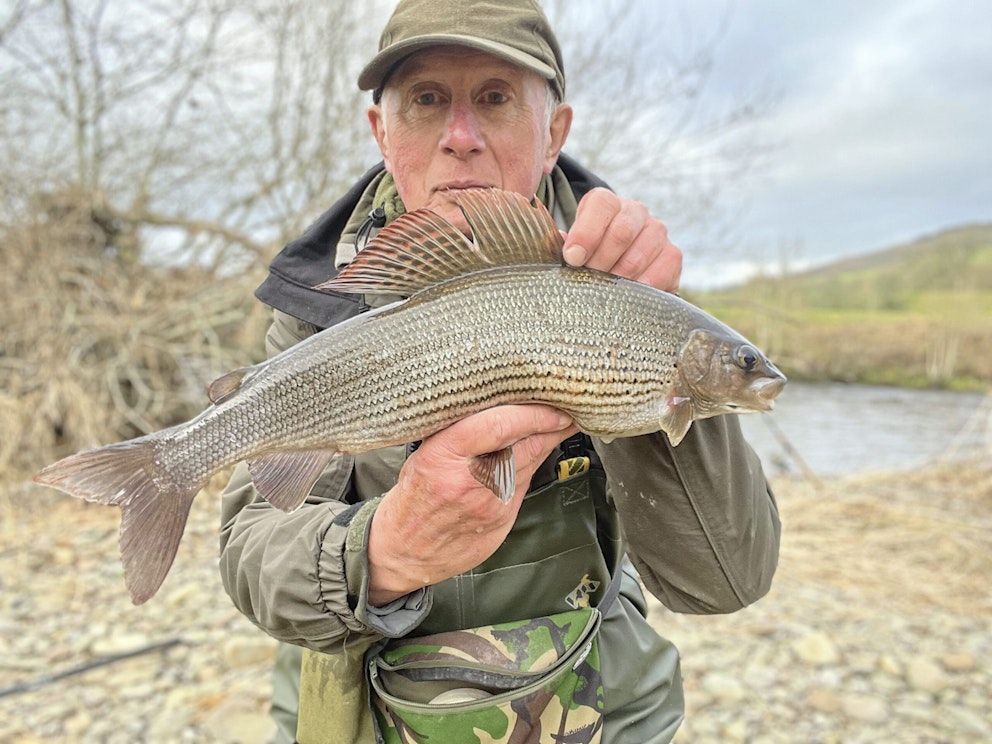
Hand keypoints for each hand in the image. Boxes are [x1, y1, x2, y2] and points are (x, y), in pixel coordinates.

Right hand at [366, 404, 577, 605]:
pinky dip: (533, 465)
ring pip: (531, 463)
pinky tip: (538, 452)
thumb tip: (501, 405)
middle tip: (568, 406)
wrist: (405, 549)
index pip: (499, 425)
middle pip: (524, 444)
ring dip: (547, 442)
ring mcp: (490, 504)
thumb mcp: (426, 453)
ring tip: (560, 423)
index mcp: (444, 455)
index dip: (533, 412)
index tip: (552, 402)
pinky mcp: (502, 520)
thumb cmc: (415, 494)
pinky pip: (524, 484)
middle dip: (551, 424)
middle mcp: (470, 480)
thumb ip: (461, 432)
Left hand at [562, 187, 682, 292]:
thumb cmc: (588, 258)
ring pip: (639, 256)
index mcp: (606, 203)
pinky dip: (643, 288)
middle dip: (600, 263)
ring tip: (604, 295)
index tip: (572, 259)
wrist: (617, 270)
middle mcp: (635, 212)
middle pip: (622, 233)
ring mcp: (657, 232)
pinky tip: (628, 299)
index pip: (602, 205)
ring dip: (618, 280)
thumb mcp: (570, 249)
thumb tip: (562, 252)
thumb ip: (563, 248)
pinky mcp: (673, 255)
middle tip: (587, 283)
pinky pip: (663, 271)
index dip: (586, 232)